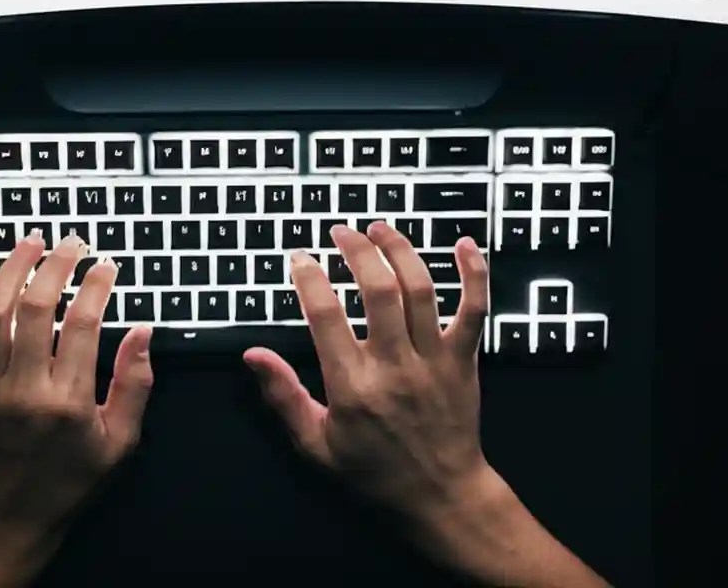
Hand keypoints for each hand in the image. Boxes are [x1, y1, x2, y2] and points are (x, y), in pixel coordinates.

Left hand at [0, 231, 153, 587]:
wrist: (5, 517)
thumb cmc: (69, 481)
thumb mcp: (119, 443)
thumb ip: (134, 385)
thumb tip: (143, 332)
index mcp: (70, 402)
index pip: (85, 324)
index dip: (97, 285)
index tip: (107, 265)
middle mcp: (26, 389)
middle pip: (39, 308)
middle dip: (57, 265)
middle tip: (72, 243)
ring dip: (13, 268)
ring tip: (30, 241)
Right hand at [245, 222, 488, 526]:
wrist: (441, 497)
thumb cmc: (374, 473)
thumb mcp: (315, 445)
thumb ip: (284, 396)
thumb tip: (252, 355)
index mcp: (353, 387)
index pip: (326, 316)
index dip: (310, 279)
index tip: (300, 259)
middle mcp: (394, 367)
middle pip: (377, 290)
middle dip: (357, 251)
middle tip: (342, 232)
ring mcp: (434, 361)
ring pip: (421, 290)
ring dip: (401, 251)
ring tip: (381, 229)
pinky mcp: (464, 361)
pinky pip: (474, 310)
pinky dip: (473, 274)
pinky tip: (463, 245)